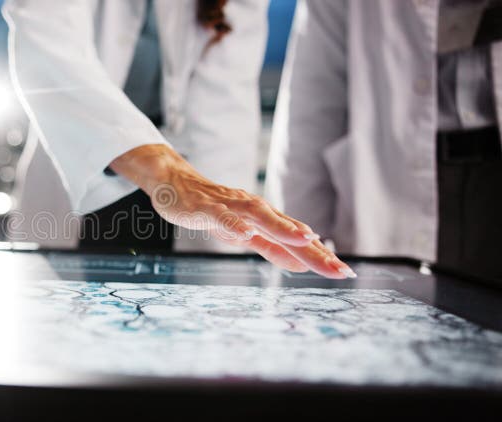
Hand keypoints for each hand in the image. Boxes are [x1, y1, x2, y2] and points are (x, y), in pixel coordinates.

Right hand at [109, 144, 356, 278]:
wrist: (173, 181)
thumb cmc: (211, 209)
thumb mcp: (243, 234)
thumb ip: (271, 247)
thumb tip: (300, 264)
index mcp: (264, 219)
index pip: (298, 240)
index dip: (321, 257)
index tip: (345, 273)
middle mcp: (253, 209)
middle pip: (288, 229)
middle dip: (314, 250)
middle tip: (340, 269)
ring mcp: (230, 206)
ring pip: (260, 216)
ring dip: (283, 227)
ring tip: (306, 239)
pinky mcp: (206, 207)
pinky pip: (221, 216)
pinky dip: (234, 223)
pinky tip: (245, 232)